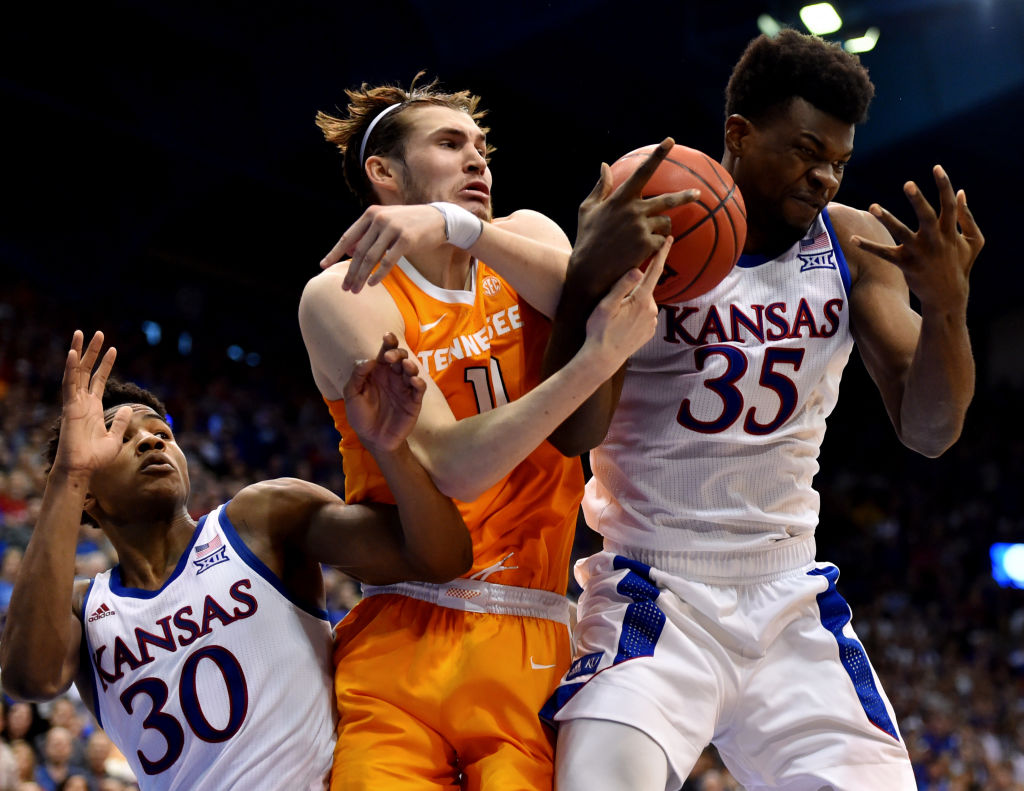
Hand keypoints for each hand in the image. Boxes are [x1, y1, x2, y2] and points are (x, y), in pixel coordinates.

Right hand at [54, 331, 131, 477]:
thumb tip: (128, 408)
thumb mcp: (115, 437)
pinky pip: (68, 384)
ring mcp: (75, 403)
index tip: (113, 349)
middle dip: (92, 352)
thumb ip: (121, 422)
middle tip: (98, 333)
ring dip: (79, 352)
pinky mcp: (69, 407)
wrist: (82, 470)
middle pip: (86, 371)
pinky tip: (71, 353)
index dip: (105, 364)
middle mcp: (83, 402)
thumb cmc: (95, 458)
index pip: (98, 380)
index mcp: (93, 408)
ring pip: (76, 372)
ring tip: (82, 333)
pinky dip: (69, 368)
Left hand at [320, 205, 447, 292]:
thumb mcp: (387, 222)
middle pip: (358, 251)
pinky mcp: (406, 239)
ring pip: (371, 257)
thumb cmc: (410, 223)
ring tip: (356, 289)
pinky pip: (388, 261)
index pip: (348, 237)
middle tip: (344, 287)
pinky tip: (373, 284)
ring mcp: (393, 228)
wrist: (439, 219)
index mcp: (371, 214)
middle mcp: (379, 219)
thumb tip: (348, 250)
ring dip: (362, 276)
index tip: (323, 266)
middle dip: (350, 272)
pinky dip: (379, 274)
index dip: (335, 252)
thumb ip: (368, 234)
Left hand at [343, 333, 426, 452]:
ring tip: (406, 366)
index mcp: (378, 372)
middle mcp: (393, 377)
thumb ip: (357, 376)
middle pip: (401, 358)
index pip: (385, 352)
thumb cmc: (360, 416)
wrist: (372, 439)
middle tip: (390, 357)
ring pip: (412, 370)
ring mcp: (404, 388)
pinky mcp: (414, 401)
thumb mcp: (351, 395)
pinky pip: (419, 389)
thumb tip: (369, 360)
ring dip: (410, 366)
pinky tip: (413, 381)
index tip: (387, 337)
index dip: (389, 342)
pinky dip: (418, 383)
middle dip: (398, 353)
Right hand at [569, 138, 699, 299]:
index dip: (657, 155)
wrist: (589, 270)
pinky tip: (644, 251)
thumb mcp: (587, 210)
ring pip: (665, 222)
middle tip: (697, 194)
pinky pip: (662, 240)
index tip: (669, 141)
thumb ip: (600, 187)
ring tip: (649, 236)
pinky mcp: (647, 245)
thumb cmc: (587, 238)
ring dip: (661, 227)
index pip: (642, 171)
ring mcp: (641, 228)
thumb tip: (604, 165)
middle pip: (668, 200)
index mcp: (620, 198)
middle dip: (685, 196)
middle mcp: (633, 210)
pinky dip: (656, 244)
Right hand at [582, 236, 669, 373]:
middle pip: (644, 288)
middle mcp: (652, 309)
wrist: (603, 358)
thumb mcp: (606, 305)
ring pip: (643, 302)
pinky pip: (643, 316)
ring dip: (631, 303)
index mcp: (641, 299)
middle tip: (612, 303)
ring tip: (614, 317)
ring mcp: (652, 322)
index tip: (670, 238)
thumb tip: (638, 269)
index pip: (655, 270)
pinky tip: (620, 325)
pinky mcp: (650, 332)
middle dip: (631, 290)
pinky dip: (633, 315)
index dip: (663, 253)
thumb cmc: (600, 330)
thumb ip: (622, 285)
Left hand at [851, 165, 983, 309]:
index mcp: (950, 232)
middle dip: (918, 201)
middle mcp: (935, 240)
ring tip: (873, 206)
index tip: (937, 168)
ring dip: (887, 219)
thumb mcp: (973, 242)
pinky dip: (868, 246)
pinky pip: (884, 254)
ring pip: (901, 233)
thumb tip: (961, 192)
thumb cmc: (960, 265)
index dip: (944, 185)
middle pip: (926, 217)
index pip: (949, 204)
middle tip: (908, 184)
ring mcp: (919, 253)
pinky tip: (853, 239)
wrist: (948, 296)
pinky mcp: (905, 264)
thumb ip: (968, 217)